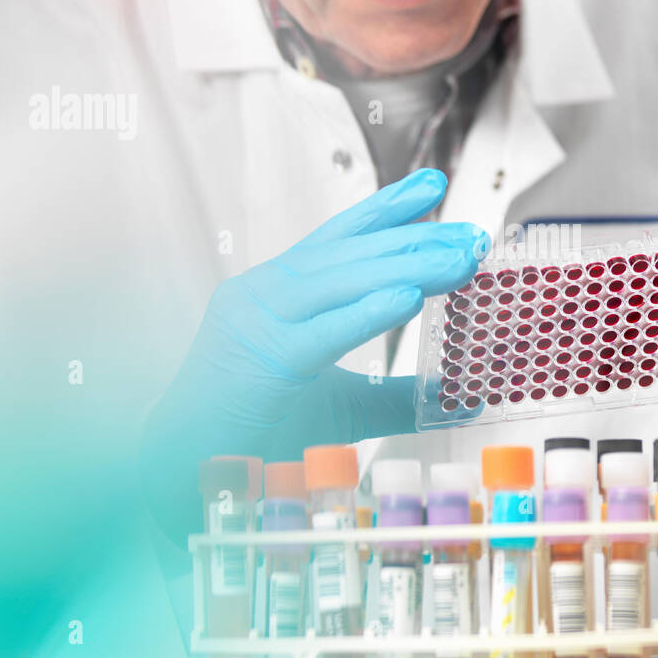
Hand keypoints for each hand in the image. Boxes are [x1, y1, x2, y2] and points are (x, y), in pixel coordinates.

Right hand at [140, 168, 487, 539]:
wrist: (184, 471)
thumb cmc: (256, 432)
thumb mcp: (343, 408)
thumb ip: (394, 397)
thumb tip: (459, 398)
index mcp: (278, 294)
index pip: (339, 239)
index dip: (386, 210)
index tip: (433, 186)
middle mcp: (263, 293)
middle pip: (351, 255)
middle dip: (417, 240)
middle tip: (474, 234)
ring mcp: (254, 320)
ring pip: (341, 282)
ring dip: (406, 267)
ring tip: (459, 259)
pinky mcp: (258, 361)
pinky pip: (321, 331)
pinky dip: (367, 312)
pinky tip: (408, 297)